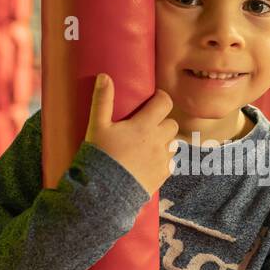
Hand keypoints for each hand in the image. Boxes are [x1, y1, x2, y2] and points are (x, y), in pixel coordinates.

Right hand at [85, 73, 178, 196]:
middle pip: (171, 124)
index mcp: (144, 126)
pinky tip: (148, 162)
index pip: (165, 103)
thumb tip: (104, 76)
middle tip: (146, 126)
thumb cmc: (100, 157)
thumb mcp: (97, 126)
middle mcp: (158, 141)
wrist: (105, 192)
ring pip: (173, 143)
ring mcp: (163, 159)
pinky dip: (163, 160)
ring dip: (163, 142)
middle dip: (162, 122)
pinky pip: (171, 162)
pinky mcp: (163, 175)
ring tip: (146, 146)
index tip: (153, 100)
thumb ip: (102, 100)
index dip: (161, 99)